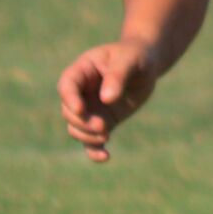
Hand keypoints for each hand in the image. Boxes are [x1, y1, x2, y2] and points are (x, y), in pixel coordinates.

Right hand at [57, 40, 160, 162]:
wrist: (145, 65)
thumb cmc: (135, 56)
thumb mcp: (129, 60)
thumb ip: (118, 76)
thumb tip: (107, 99)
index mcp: (82, 70)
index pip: (67, 85)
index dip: (69, 98)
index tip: (80, 109)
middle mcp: (81, 92)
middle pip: (69, 111)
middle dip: (82, 122)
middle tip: (103, 126)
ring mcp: (90, 108)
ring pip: (76, 128)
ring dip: (86, 136)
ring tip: (105, 136)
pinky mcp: (103, 121)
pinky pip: (92, 140)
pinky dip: (95, 150)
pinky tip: (106, 157)